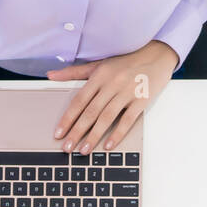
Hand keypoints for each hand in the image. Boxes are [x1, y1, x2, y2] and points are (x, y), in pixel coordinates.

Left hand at [47, 40, 178, 153]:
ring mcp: (127, 92)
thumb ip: (74, 72)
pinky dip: (117, 133)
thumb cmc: (125, 62)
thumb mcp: (99, 64)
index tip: (58, 133)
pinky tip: (108, 145)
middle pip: (90, 112)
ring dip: (94, 136)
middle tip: (67, 148)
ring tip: (83, 151)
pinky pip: (127, 120)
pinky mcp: (141, 100)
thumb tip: (50, 75)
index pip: (79, 100)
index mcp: (99, 75)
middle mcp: (112, 83)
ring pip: (106, 117)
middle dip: (77, 132)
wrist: (156, 55)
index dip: (67, 118)